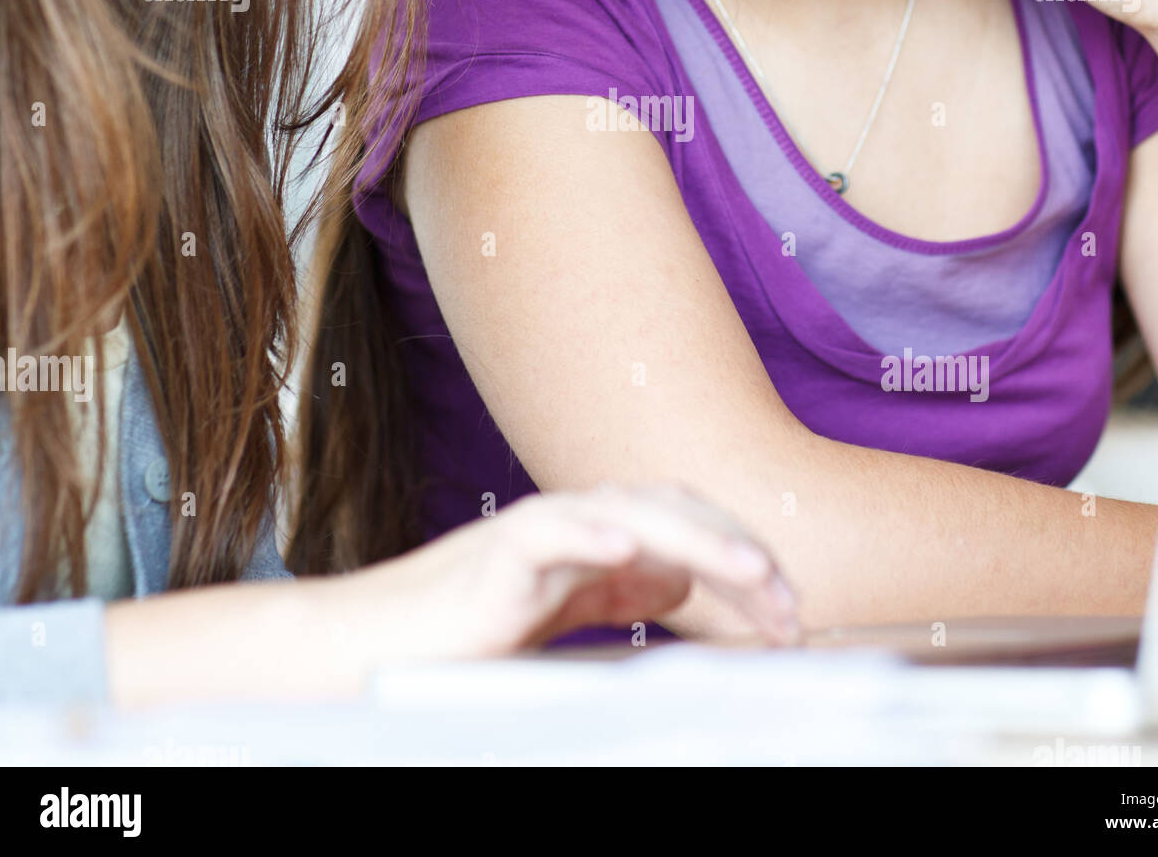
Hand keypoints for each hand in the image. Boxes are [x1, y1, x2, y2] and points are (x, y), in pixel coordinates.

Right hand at [347, 482, 801, 662]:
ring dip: (694, 538)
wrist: (369, 647)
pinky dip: (586, 534)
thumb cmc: (463, 635)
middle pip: (672, 510)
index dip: (742, 559)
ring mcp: (534, 535)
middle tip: (788, 603)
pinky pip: (544, 534)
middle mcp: (574, 523)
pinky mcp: (492, 562)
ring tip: (747, 570)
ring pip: (626, 512)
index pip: (687, 527)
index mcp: (596, 538)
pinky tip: (626, 549)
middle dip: (738, 549)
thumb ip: (617, 592)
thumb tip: (680, 578)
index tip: (788, 614)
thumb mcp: (562, 614)